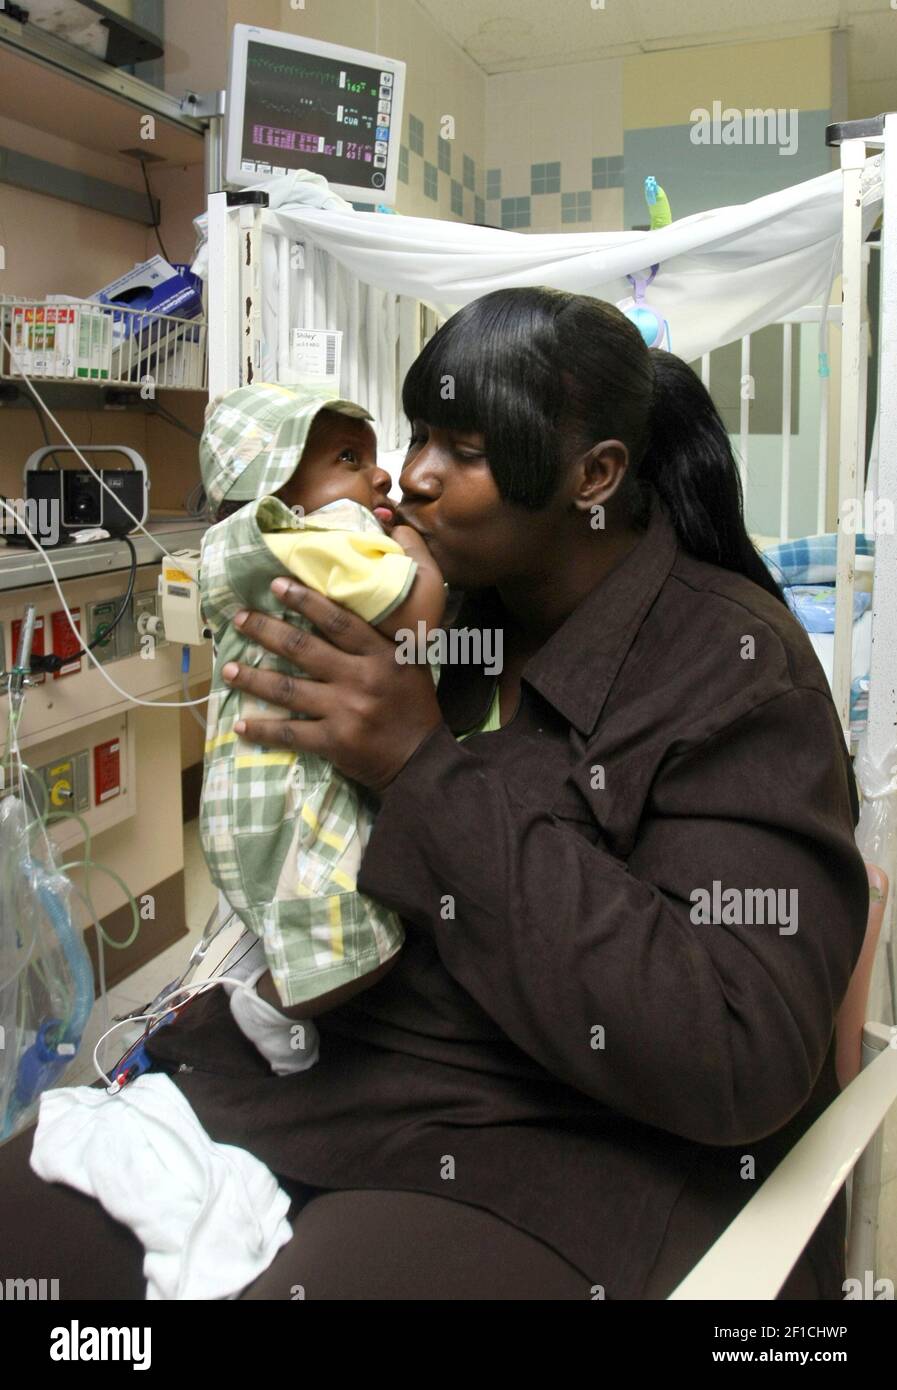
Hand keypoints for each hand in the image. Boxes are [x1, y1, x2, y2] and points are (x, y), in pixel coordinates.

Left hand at [223, 578, 444, 792]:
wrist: (421, 761)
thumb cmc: (414, 707)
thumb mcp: (408, 664)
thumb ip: (381, 640)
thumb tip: (350, 609)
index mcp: (381, 655)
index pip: (338, 621)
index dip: (305, 601)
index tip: (276, 585)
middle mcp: (360, 678)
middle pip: (303, 649)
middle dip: (266, 631)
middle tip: (240, 619)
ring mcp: (345, 711)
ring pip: (288, 689)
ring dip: (253, 678)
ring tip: (226, 669)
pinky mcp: (334, 741)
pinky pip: (291, 733)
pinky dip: (263, 730)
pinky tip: (240, 724)